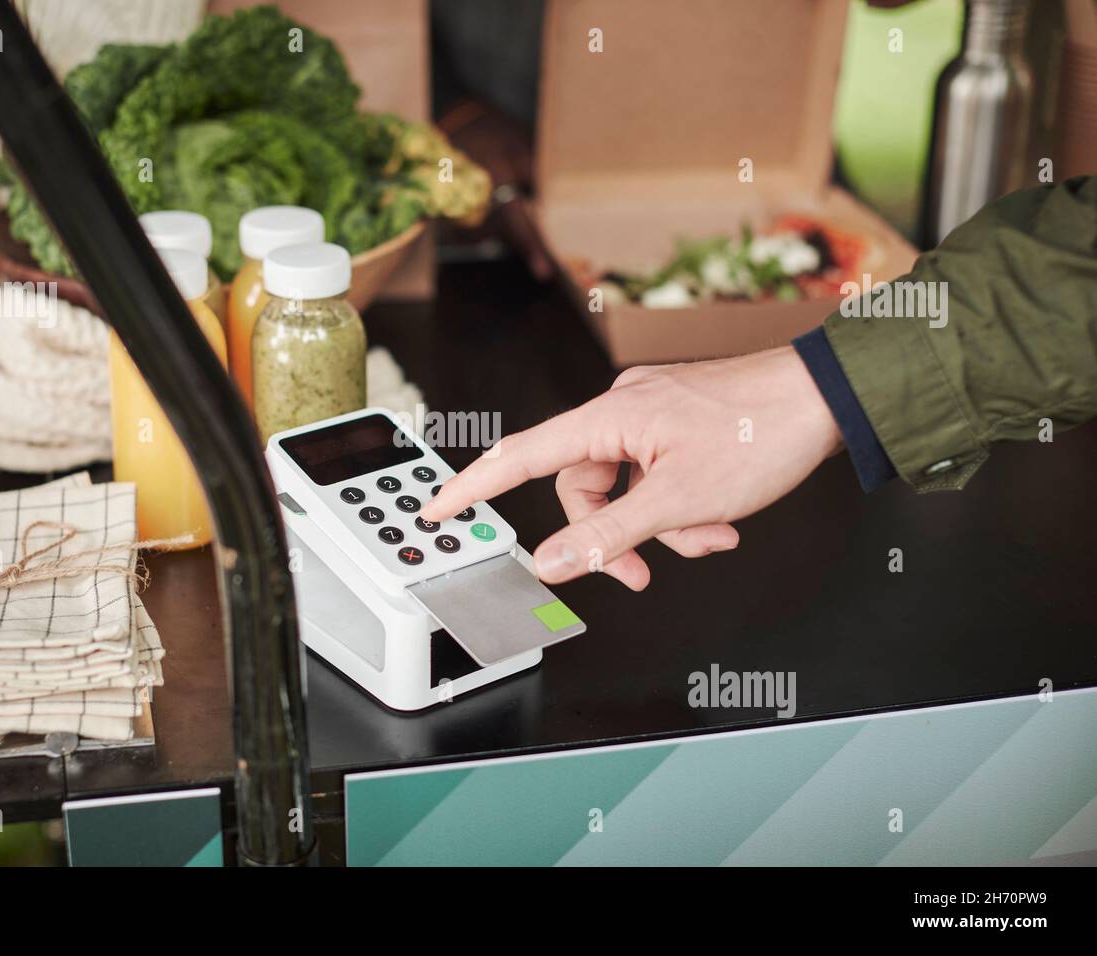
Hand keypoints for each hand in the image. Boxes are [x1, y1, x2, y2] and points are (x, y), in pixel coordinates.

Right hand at [419, 346, 843, 589]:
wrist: (829, 398)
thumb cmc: (761, 432)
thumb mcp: (676, 502)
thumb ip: (607, 536)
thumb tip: (550, 561)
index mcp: (608, 418)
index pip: (520, 456)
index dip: (474, 487)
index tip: (439, 508)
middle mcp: (621, 409)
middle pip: (583, 487)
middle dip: (616, 535)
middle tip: (646, 569)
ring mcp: (652, 414)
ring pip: (627, 487)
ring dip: (660, 524)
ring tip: (708, 535)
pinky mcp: (678, 421)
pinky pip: (656, 473)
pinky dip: (679, 504)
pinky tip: (717, 518)